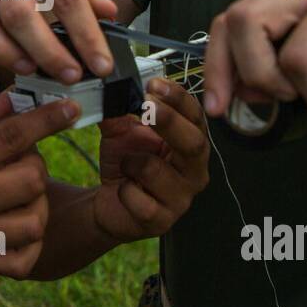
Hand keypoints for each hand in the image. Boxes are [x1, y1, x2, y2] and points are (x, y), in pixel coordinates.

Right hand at [0, 91, 78, 278]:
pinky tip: (15, 225)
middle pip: (32, 178)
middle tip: (18, 161)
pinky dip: (30, 241)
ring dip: (35, 202)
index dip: (46, 120)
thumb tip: (18, 96)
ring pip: (35, 220)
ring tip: (18, 194)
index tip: (69, 109)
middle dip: (34, 164)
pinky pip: (25, 258)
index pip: (10, 136)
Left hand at [92, 77, 210, 242]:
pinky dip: (123, 190)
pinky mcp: (162, 222)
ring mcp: (181, 199)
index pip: (196, 117)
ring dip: (131, 161)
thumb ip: (120, 110)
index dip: (178, 99)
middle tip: (146, 104)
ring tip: (125, 164)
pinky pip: (139, 200)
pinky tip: (123, 189)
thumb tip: (113, 88)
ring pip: (156, 170)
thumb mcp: (122, 132)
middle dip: (169, 121)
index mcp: (191, 143)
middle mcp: (195, 170)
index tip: (154, 84)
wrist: (111, 203)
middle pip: (194, 143)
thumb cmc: (127, 163)